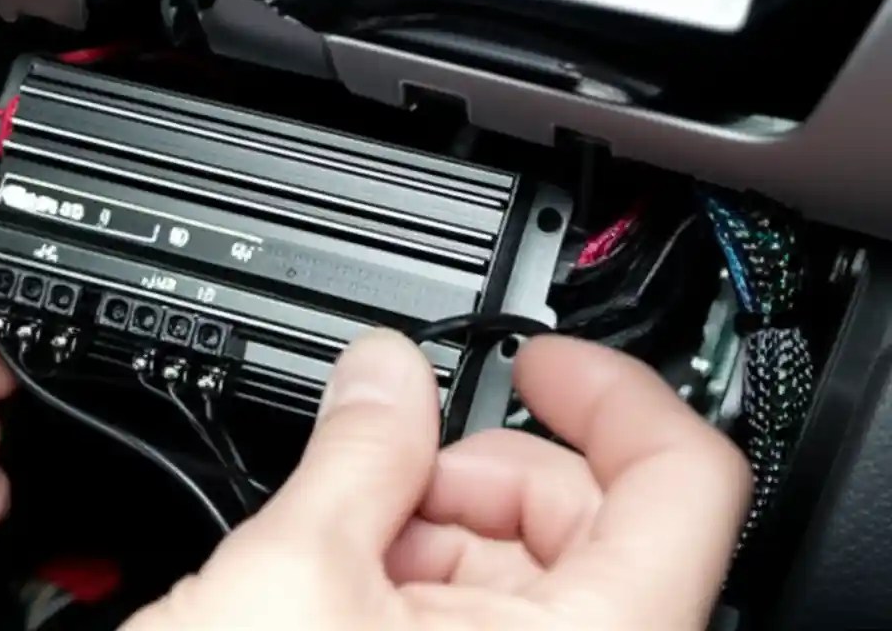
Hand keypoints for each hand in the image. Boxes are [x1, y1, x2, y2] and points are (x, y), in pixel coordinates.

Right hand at [128, 331, 751, 629]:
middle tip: (394, 469)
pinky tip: (340, 588)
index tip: (541, 365)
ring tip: (341, 540)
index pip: (679, 485)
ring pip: (532, 576)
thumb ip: (355, 452)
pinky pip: (488, 629)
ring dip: (437, 528)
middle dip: (484, 473)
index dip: (612, 398)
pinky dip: (420, 583)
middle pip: (596, 526)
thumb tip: (381, 372)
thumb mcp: (289, 578)